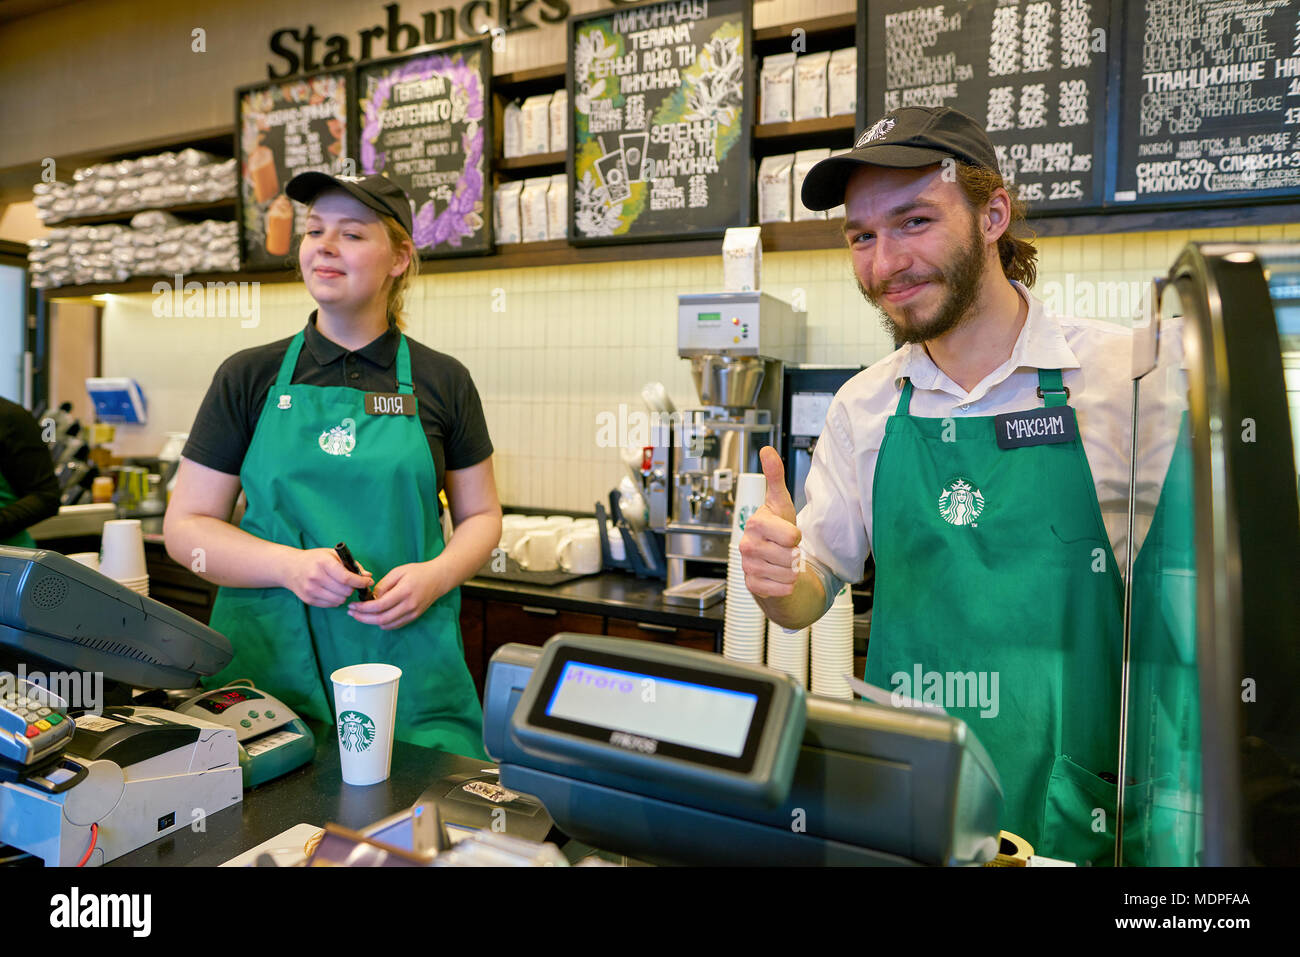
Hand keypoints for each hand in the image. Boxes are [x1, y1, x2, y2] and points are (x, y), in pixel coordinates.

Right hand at [284, 548, 372, 606]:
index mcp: (323, 563)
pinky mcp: (308, 600)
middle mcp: (315, 577)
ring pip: (339, 600)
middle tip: (351, 583)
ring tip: (341, 587)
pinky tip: (332, 591)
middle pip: (345, 590)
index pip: (347, 578)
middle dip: (353, 588)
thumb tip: (368, 576)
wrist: (290, 567)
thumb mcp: (333, 555)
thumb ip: (352, 564)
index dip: (361, 582)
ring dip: (345, 595)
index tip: (368, 582)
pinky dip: (336, 600)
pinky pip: (331, 605)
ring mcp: (310, 590)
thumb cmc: (316, 559)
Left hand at [347, 560, 450, 630]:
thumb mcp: (398, 571)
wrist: (439, 578)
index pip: (379, 605)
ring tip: (361, 614)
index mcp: (404, 591)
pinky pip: (394, 625)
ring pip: (387, 624)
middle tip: (351, 613)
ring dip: (371, 622)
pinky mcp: (414, 617)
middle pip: (381, 619)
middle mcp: (409, 605)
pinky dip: (382, 623)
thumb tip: (371, 598)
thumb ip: (383, 585)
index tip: (352, 605)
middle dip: (363, 618)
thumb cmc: (418, 572)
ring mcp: (412, 613)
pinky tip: (375, 616)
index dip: (363, 608)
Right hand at [738, 446, 801, 597]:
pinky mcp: (753, 585)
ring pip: (789, 573)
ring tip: (782, 561)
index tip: (788, 533)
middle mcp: (747, 546)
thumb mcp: (781, 503)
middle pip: (791, 556)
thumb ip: (775, 476)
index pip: (792, 536)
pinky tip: (778, 575)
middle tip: (785, 549)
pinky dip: (786, 585)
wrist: (771, 560)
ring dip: (791, 569)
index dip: (796, 535)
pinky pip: (784, 588)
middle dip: (794, 554)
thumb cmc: (777, 529)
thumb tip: (767, 450)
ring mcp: (748, 566)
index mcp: (755, 524)